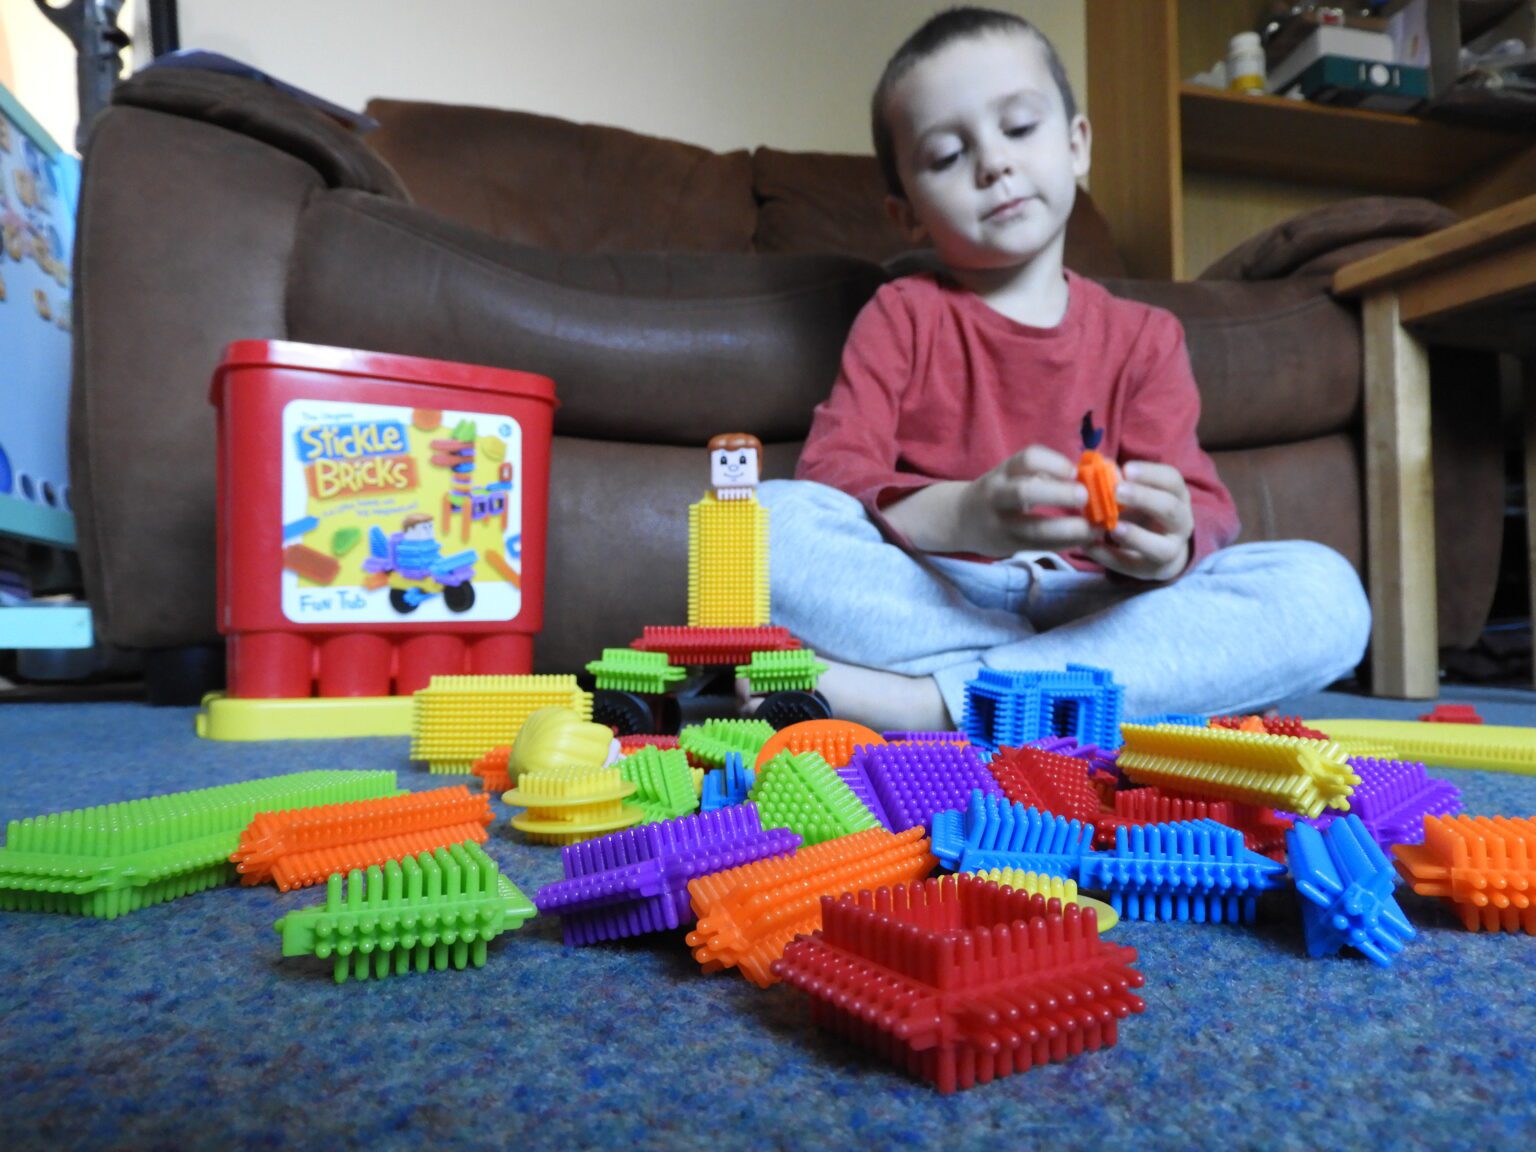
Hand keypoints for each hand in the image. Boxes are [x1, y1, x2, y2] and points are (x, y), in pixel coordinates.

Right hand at [958, 445, 1096, 557]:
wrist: (959, 519)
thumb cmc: (998, 492)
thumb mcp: (1010, 476)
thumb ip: (1041, 474)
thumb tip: (1090, 474)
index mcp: (1002, 473)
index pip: (1027, 459)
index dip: (1054, 463)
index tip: (1074, 471)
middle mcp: (998, 496)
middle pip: (1026, 492)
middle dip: (1060, 494)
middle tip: (1085, 497)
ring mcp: (1002, 525)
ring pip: (1035, 529)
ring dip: (1069, 529)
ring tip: (1093, 528)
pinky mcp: (1009, 547)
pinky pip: (1041, 547)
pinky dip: (1066, 544)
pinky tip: (1083, 540)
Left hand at [1084, 460, 1193, 580]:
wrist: (1159, 550)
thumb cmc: (1144, 512)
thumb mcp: (1139, 494)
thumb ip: (1122, 483)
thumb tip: (1099, 467)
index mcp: (1178, 497)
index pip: (1172, 480)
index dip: (1151, 473)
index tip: (1126, 469)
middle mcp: (1181, 523)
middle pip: (1170, 509)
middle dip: (1143, 498)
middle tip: (1117, 491)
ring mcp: (1170, 550)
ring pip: (1160, 547)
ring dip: (1134, 536)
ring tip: (1111, 526)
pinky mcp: (1150, 570)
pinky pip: (1130, 565)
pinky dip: (1107, 556)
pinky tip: (1088, 545)